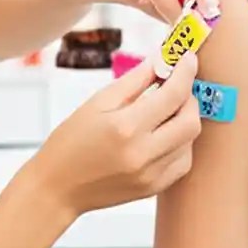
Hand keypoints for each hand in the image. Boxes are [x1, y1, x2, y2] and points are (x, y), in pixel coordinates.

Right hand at [25, 53, 202, 218]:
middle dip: (189, 97)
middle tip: (175, 87)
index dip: (185, 71)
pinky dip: (180, 143)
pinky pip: (183, 162)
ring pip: (190, 141)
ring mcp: (150, 175)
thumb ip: (134, 80)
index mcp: (125, 127)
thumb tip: (161, 59)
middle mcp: (142, 154)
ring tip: (164, 111)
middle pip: (191, 120)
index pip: (172, 94)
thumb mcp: (97, 103)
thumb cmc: (70, 142)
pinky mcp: (153, 188)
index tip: (188, 58)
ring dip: (184, 119)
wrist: (57, 189)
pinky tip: (163, 135)